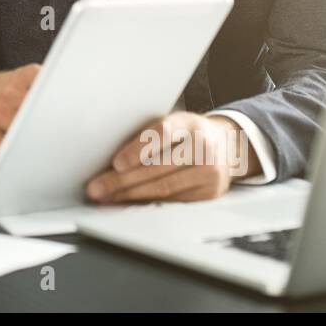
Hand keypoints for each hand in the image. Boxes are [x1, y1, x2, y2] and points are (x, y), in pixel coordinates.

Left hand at [85, 111, 254, 203]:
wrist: (227, 146)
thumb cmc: (187, 134)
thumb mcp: (173, 124)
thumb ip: (149, 135)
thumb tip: (109, 158)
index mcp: (189, 123)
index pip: (162, 133)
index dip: (138, 149)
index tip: (116, 163)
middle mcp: (203, 146)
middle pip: (159, 167)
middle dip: (122, 180)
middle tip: (97, 187)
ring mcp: (210, 171)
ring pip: (164, 187)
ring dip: (130, 194)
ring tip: (106, 197)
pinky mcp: (209, 192)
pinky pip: (172, 200)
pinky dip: (146, 202)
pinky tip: (128, 201)